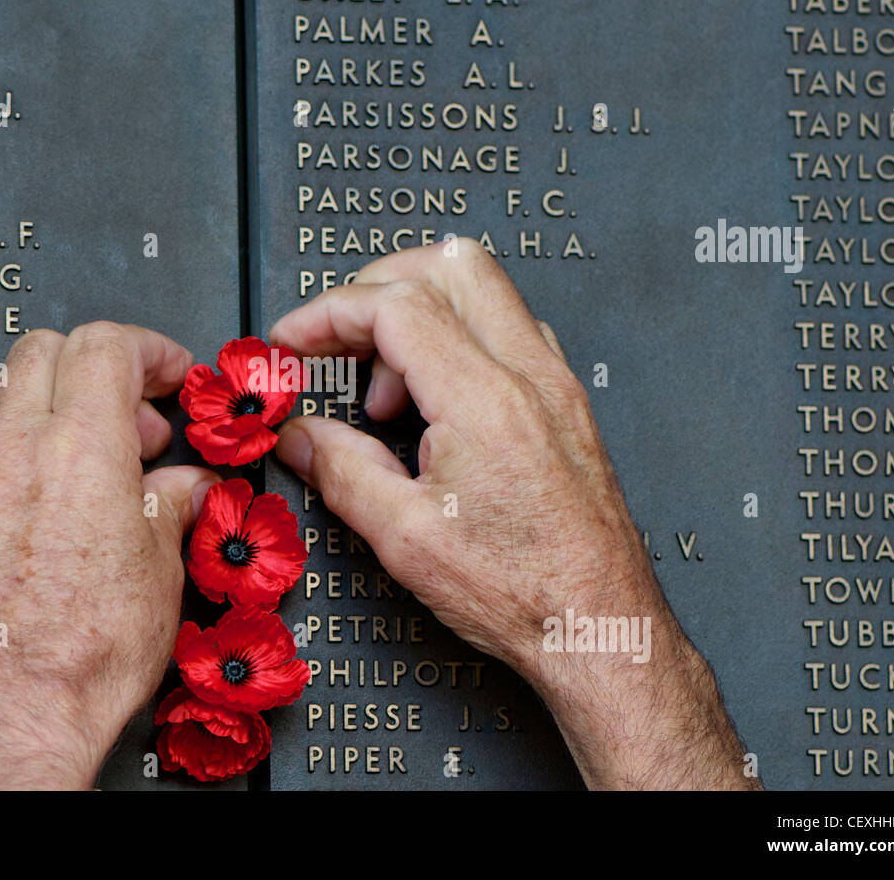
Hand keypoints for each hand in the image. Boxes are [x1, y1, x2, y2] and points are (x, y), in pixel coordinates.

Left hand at [0, 323, 217, 789]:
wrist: (18, 717)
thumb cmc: (87, 655)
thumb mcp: (163, 568)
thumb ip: (175, 503)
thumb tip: (187, 487)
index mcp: (76, 451)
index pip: (105, 345)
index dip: (152, 350)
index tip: (173, 376)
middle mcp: (14, 455)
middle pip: (45, 349)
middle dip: (101, 362)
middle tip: (142, 410)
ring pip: (12, 400)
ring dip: (65, 410)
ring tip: (111, 465)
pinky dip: (35, 456)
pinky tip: (69, 507)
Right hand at [269, 241, 757, 789]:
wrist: (602, 628)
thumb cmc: (523, 592)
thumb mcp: (405, 537)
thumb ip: (340, 470)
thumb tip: (299, 437)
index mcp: (485, 400)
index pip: (395, 305)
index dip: (328, 312)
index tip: (292, 341)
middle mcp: (529, 375)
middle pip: (447, 266)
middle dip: (375, 286)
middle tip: (336, 339)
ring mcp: (555, 385)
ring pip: (483, 291)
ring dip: (419, 316)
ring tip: (384, 398)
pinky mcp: (566, 405)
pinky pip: (507, 332)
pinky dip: (457, 342)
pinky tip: (433, 406)